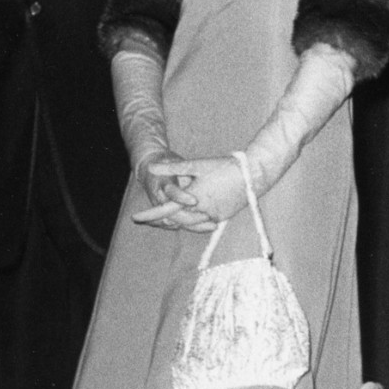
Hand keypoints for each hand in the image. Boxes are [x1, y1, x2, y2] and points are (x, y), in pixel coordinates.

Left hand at [132, 156, 247, 231]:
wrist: (253, 176)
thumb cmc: (224, 166)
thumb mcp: (197, 165)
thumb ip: (173, 168)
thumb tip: (152, 167)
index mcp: (192, 197)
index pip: (166, 210)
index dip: (149, 215)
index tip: (135, 217)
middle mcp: (201, 211)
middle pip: (176, 221)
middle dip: (161, 220)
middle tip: (147, 218)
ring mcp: (213, 216)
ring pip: (189, 224)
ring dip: (177, 222)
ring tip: (164, 219)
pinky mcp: (222, 218)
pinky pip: (202, 223)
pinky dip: (193, 222)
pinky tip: (188, 218)